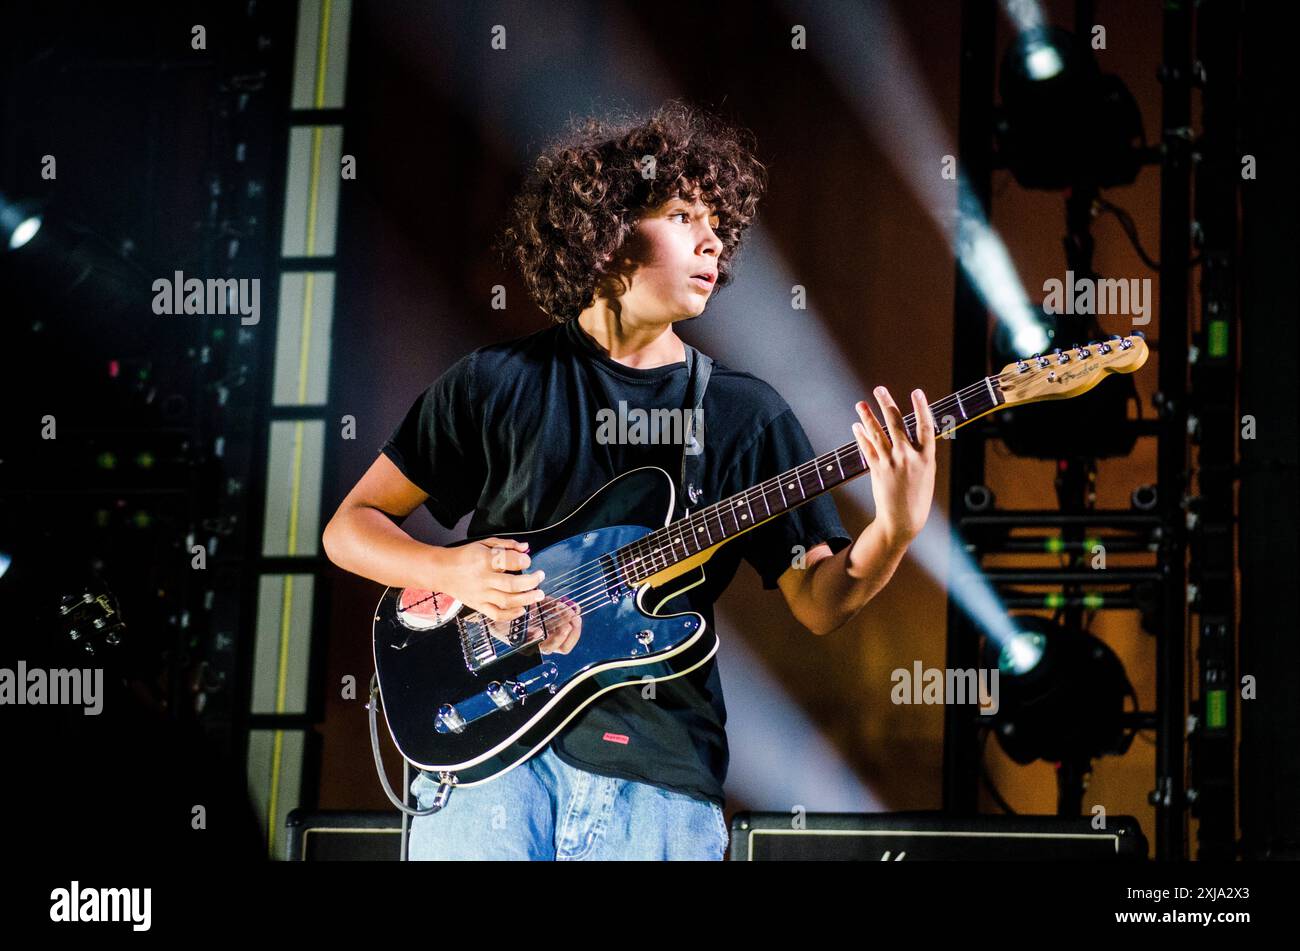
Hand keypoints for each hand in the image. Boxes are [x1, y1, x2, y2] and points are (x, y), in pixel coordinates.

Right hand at [432, 538, 581, 653]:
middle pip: (511, 585)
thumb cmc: (464, 556)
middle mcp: (483, 579)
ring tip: (538, 594)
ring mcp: (481, 595)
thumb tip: (526, 548)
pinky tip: (522, 610)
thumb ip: (506, 544)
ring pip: (507, 601)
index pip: (507, 561)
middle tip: (540, 577)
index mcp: (484, 560)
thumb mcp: (484, 543)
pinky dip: (511, 615)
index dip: (522, 560)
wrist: (441, 571)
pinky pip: (496, 614)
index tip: (528, 559)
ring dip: (527, 599)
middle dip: (531, 582)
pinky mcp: (478, 606)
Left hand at [852, 387, 936, 545]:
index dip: (922, 407)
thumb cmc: (917, 498)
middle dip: (887, 404)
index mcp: (927, 458)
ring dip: (868, 416)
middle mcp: (909, 457)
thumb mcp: (926, 474)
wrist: (903, 521)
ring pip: (878, 434)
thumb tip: (909, 436)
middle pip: (897, 424)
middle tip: (879, 389)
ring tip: (861, 403)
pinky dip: (861, 436)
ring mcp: (892, 463)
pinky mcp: (877, 470)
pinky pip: (867, 449)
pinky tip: (857, 426)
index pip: (925, 426)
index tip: (917, 392)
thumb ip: (919, 454)